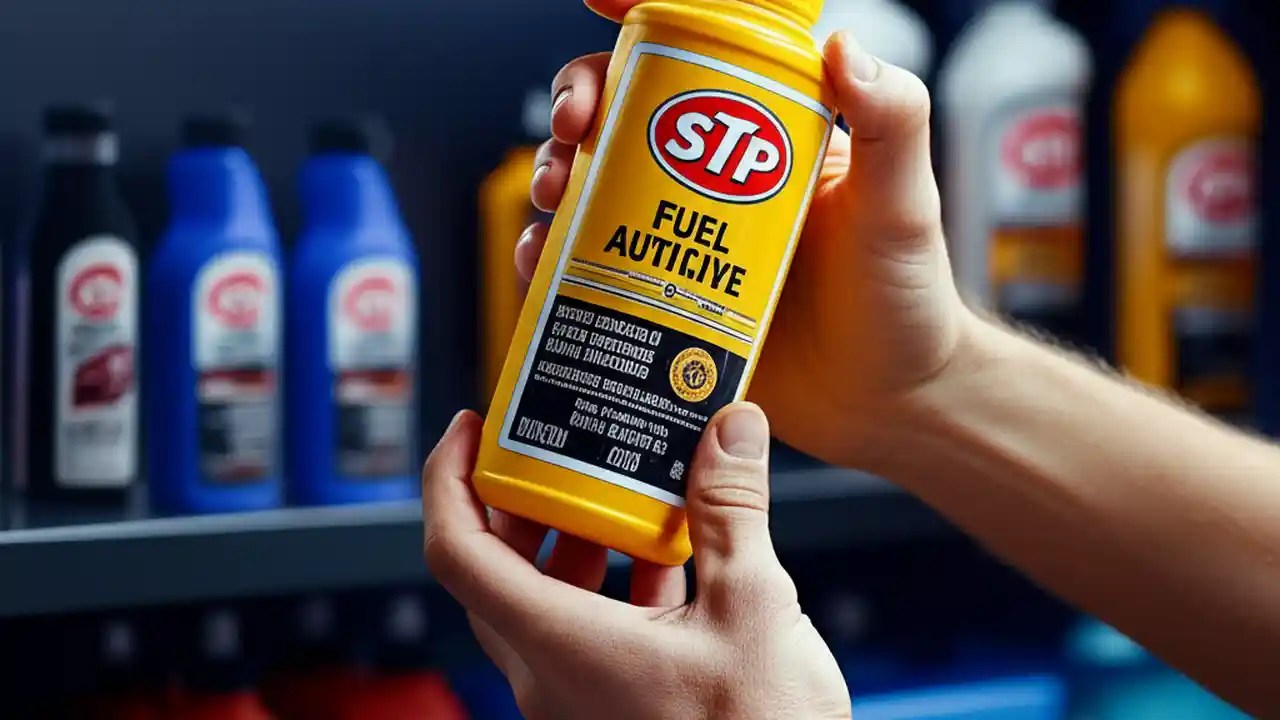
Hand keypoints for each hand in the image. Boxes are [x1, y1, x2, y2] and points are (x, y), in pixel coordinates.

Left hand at [423, 404, 850, 719]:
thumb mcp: (753, 606)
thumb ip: (732, 509)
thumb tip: (731, 428)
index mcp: (560, 645)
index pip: (457, 551)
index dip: (448, 479)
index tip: (471, 428)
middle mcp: (551, 676)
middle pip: (496, 570)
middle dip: (522, 499)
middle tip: (557, 447)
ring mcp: (579, 699)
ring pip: (544, 602)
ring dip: (573, 540)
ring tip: (620, 491)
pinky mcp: (611, 709)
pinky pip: (587, 632)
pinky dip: (613, 584)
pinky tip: (670, 554)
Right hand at [520, 19, 974, 468]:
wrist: (886, 403)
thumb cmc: (904, 298)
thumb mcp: (902, 203)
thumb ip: (893, 120)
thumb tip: (843, 47)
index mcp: (764, 139)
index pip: (699, 55)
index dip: (642, 19)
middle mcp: (710, 183)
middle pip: (621, 115)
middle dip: (578, 103)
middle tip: (576, 128)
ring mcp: (677, 242)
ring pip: (589, 187)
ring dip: (553, 176)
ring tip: (554, 195)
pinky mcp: (656, 303)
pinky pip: (585, 269)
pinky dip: (549, 258)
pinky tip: (543, 261)